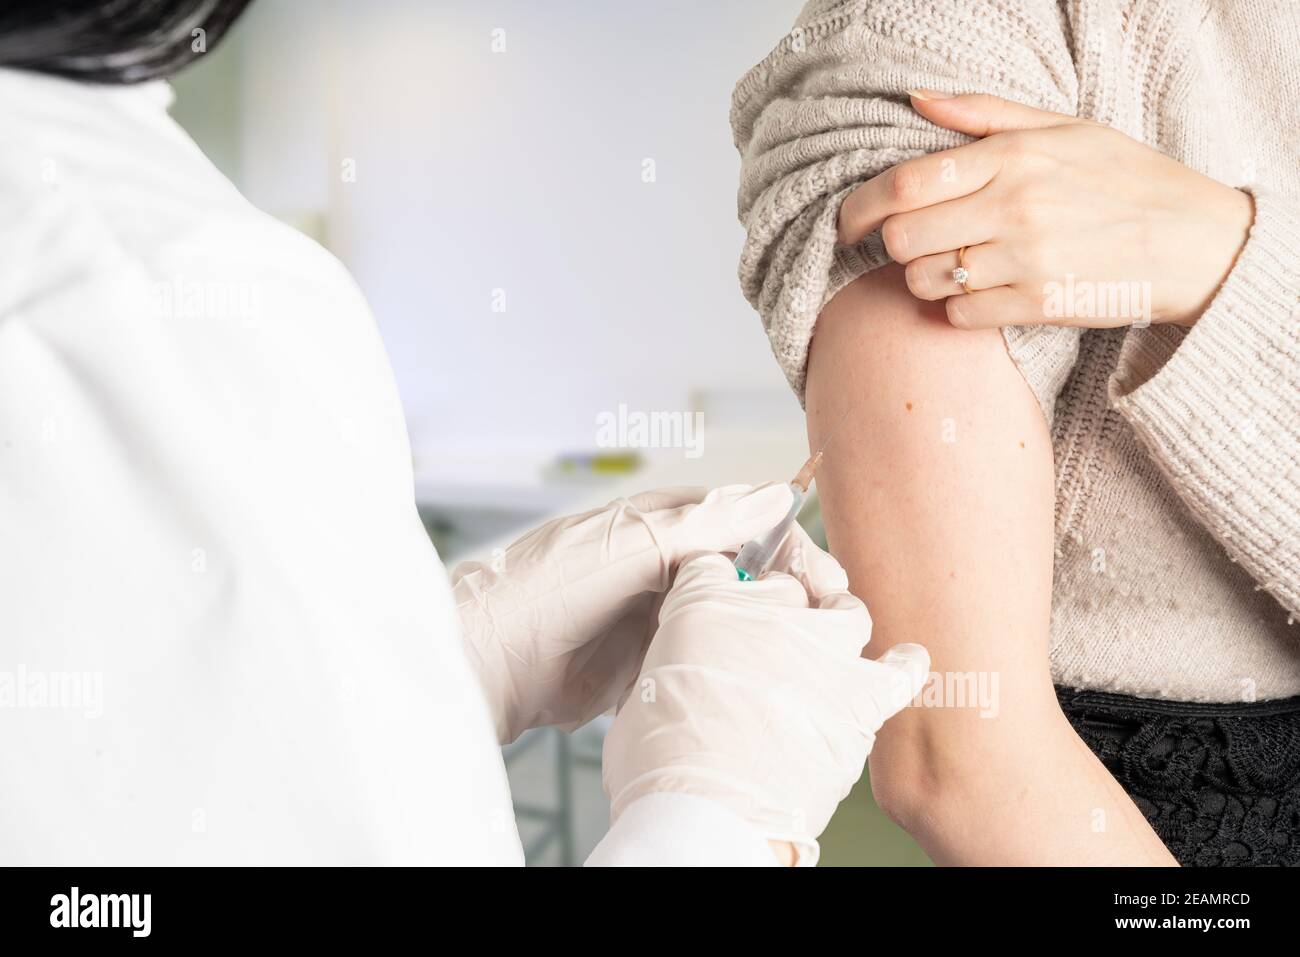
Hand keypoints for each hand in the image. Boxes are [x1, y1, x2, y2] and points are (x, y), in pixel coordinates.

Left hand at [453, 482, 829, 743]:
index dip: (789, 548)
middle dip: (784, 597)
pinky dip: (728, 668)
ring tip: (803, 661)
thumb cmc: (551, 586)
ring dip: (760, 637)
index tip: (824, 578)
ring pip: (727, 620)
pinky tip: (758, 684)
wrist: (492, 661)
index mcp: (662, 526)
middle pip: (743, 576)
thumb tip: (776, 493)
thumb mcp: (635, 544)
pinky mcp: (648, 664)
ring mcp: (656, 618)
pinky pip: (702, 660)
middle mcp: (664, 568)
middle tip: (824, 625)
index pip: (744, 525)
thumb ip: (706, 524)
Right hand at [602, 551, 929, 863]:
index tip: (720, 608)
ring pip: (845, 612)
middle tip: (763, 651)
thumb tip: (689, 667)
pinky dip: (901, 667)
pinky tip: (900, 666)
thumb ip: (674, 656)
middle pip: (786, 584)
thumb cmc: (662, 762)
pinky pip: (898, 669)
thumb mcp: (641, 687)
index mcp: (707, 599)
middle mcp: (770, 610)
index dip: (721, 588)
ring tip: (822, 656)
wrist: (706, 813)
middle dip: (776, 612)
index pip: (721, 566)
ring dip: (835, 627)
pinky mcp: (860, 697)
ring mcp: (821, 649)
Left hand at [837, 90, 1253, 329]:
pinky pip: (959, 315)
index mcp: (1012, 157)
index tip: (850, 221)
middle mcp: (1013, 206)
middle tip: (912, 243)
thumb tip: (915, 98)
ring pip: (924, 280)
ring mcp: (1024, 259)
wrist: (1195, 242)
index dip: (860, 207)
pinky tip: (983, 292)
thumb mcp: (1063, 127)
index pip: (904, 184)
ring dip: (924, 277)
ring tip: (955, 265)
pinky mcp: (1037, 304)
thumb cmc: (1125, 179)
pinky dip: (959, 308)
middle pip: (902, 238)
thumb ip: (983, 113)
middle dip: (895, 244)